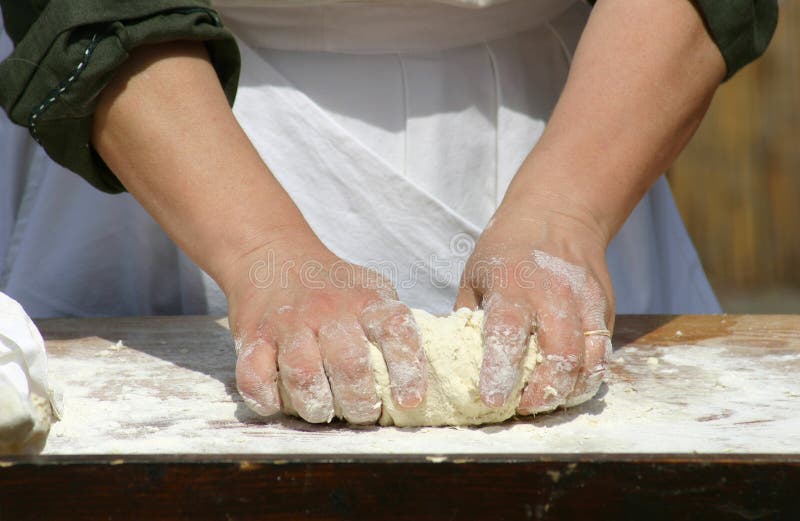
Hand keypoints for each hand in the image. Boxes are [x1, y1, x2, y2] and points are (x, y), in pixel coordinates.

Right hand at [224, 234, 426, 423]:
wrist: (272, 256)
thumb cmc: (332, 285)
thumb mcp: (371, 289)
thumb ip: (392, 323)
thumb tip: (426, 373)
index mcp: (364, 300)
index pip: (394, 331)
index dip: (407, 369)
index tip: (410, 400)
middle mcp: (327, 310)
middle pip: (348, 364)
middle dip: (359, 401)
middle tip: (363, 412)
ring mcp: (287, 325)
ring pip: (303, 376)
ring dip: (317, 406)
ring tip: (325, 411)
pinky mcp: (253, 338)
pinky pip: (255, 378)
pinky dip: (268, 400)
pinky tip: (280, 404)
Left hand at [456, 205, 613, 413]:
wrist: (558, 213)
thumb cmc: (505, 250)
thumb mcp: (475, 275)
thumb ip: (468, 318)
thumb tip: (453, 363)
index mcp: (511, 284)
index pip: (508, 332)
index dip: (501, 369)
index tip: (492, 399)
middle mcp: (552, 293)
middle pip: (559, 353)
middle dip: (542, 391)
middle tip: (522, 408)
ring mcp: (584, 301)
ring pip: (587, 359)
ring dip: (567, 391)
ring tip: (544, 403)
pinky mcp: (604, 309)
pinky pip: (602, 353)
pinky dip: (588, 378)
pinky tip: (569, 388)